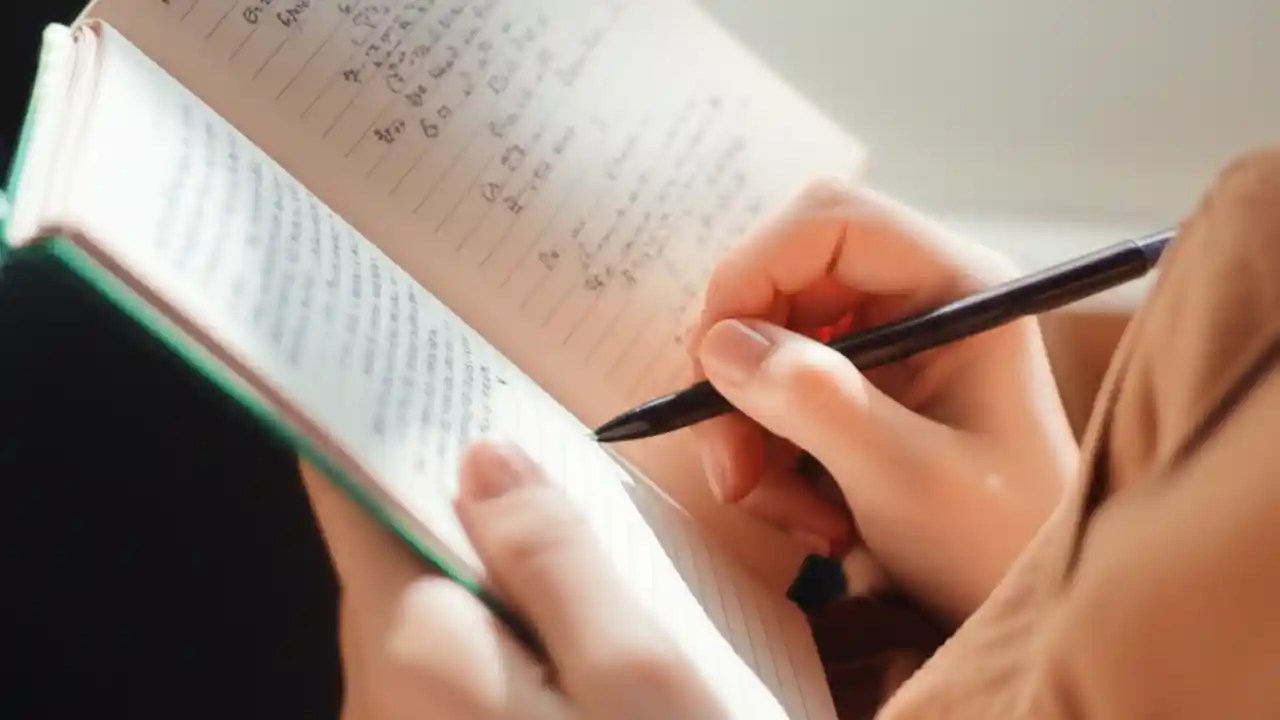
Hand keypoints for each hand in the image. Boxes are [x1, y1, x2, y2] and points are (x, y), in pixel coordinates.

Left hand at [300, 440, 726, 718]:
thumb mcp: (634, 676)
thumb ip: (554, 559)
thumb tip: (488, 461)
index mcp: (413, 649)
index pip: (352, 492)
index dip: (380, 418)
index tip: (412, 358)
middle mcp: (379, 691)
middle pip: (397, 550)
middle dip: (458, 490)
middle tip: (528, 431)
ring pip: (433, 609)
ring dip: (492, 563)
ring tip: (570, 528)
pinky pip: (456, 666)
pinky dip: (504, 627)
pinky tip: (572, 630)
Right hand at [688, 180, 1079, 622]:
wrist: (1026, 608)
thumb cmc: (997, 543)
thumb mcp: (905, 477)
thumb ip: (815, 401)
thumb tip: (720, 344)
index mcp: (956, 287)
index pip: (831, 222)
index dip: (754, 270)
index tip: (710, 355)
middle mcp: (918, 300)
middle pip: (784, 286)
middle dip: (743, 378)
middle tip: (733, 469)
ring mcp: (887, 347)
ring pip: (768, 348)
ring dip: (751, 432)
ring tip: (788, 514)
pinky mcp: (860, 393)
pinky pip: (777, 398)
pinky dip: (769, 458)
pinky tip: (811, 519)